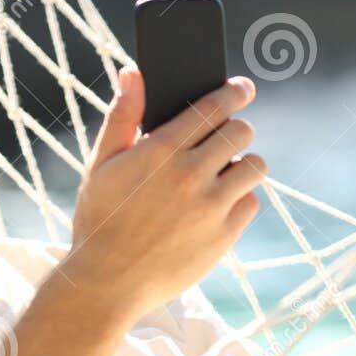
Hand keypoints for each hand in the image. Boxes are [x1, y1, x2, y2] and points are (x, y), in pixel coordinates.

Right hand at [64, 66, 265, 320]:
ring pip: (255, 166)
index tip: (242, 87)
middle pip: (240, 132)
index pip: (213, 107)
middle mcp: (191, 174)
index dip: (234, 92)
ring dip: (243, 163)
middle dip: (235, 128)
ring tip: (224, 172)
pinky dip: (239, 200)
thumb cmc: (100, 220)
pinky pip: (251, 203)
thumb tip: (133, 72)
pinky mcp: (224, 236)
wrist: (107, 283)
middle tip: (224, 137)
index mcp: (161, 150)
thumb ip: (121, 115)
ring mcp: (211, 207)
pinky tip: (218, 205)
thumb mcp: (101, 164)